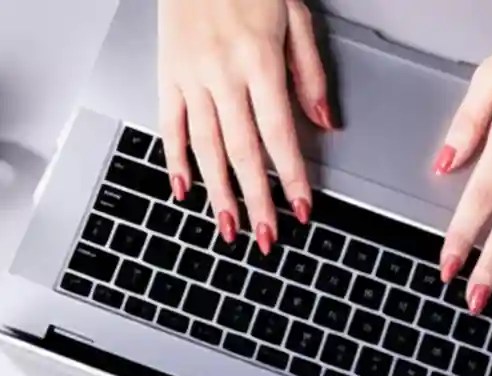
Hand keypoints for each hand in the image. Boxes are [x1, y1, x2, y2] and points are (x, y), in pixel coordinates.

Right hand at [158, 0, 332, 254]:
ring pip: (205, 146)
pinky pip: (170, 126)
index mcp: (260, 61)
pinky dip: (175, 161)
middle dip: (256, 199)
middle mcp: (223, 74)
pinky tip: (183, 189)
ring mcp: (191, 78)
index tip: (301, 209)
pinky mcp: (167, 75)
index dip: (290, 177)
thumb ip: (309, 74)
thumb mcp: (295, 18)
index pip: (279, 133)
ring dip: (217, 192)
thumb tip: (324, 123)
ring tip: (228, 226)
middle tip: (264, 236)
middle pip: (242, 150)